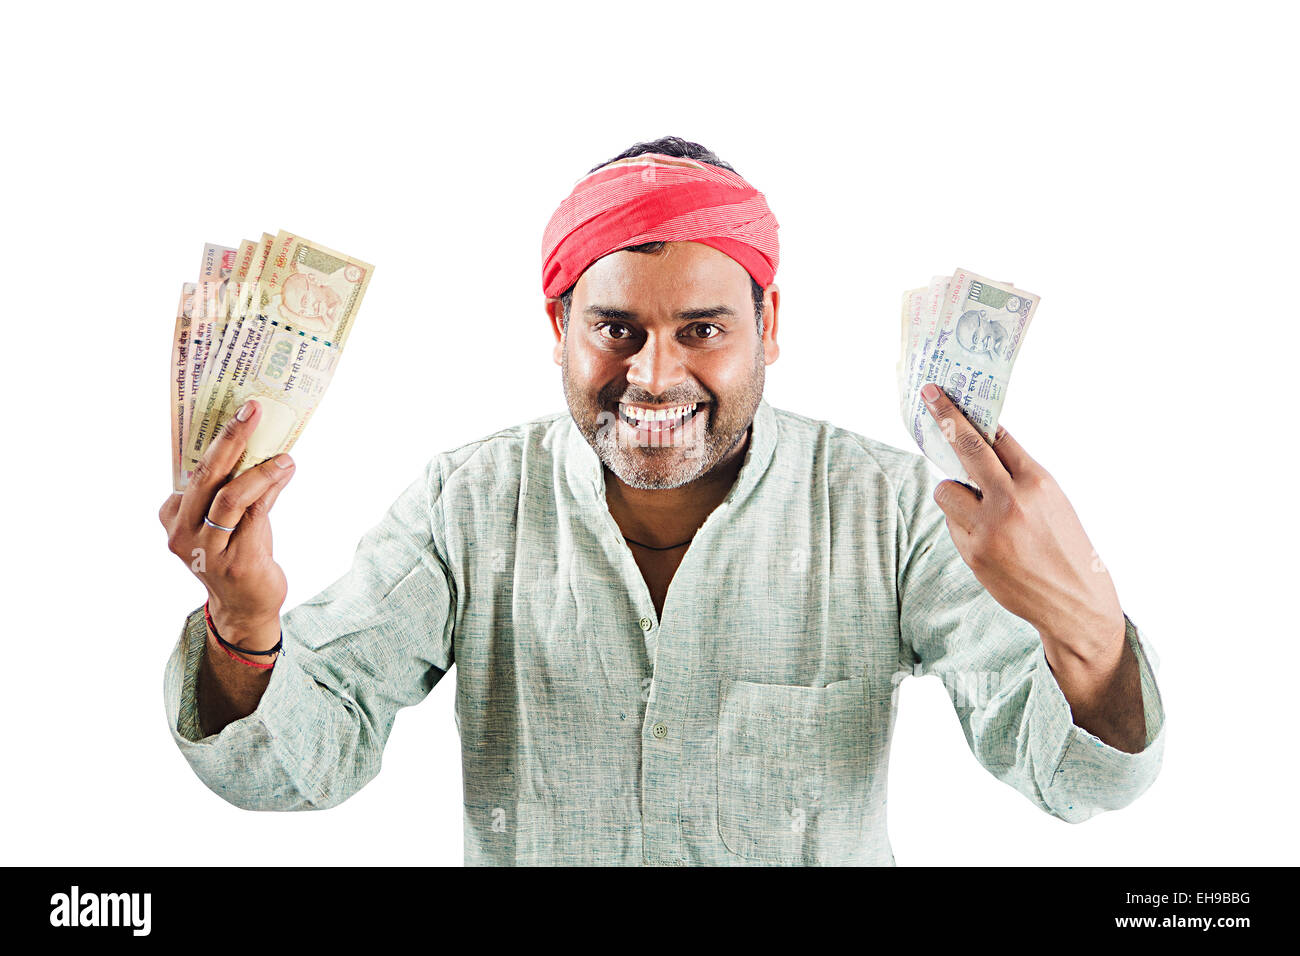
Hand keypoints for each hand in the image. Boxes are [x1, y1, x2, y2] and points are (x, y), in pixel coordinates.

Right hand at [158, 400, 294, 649]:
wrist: (245, 607)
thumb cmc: (237, 554)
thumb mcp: (231, 519)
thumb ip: (240, 487)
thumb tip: (267, 446)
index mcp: (173, 516)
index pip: (192, 469)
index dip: (213, 437)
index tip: (235, 410)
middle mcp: (182, 532)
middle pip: (205, 476)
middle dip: (230, 438)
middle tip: (252, 410)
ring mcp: (206, 550)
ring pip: (230, 497)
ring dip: (259, 469)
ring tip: (283, 453)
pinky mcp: (235, 562)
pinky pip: (254, 516)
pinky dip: (271, 489)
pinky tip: (286, 470)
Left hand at [920, 383, 1124, 667]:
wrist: (1075, 601)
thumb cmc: (1065, 545)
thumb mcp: (1053, 501)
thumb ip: (1019, 475)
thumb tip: (981, 446)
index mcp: (1038, 482)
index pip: (997, 437)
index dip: (968, 414)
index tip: (944, 395)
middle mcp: (1012, 501)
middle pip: (968, 448)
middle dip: (945, 417)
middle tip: (928, 396)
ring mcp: (989, 527)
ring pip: (946, 490)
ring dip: (955, 494)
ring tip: (980, 512)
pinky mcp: (973, 552)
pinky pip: (952, 523)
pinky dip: (963, 524)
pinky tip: (989, 540)